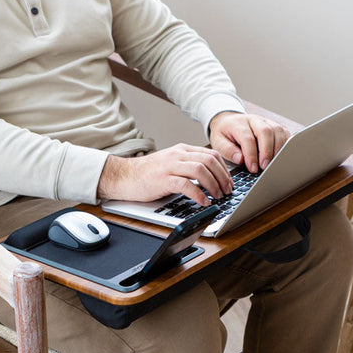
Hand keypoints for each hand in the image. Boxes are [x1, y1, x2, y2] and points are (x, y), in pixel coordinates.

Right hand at [97, 144, 232, 206]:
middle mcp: (178, 155)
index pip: (211, 154)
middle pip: (209, 161)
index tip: (229, 181)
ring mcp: (170, 166)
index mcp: (182, 150)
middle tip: (227, 191)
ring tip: (218, 197)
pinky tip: (204, 202)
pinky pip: (186, 185)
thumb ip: (188, 165)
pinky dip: (199, 194)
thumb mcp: (171, 163)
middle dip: (223, 177)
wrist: (123, 176)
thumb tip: (210, 177)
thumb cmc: (147, 174)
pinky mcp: (163, 179)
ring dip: (214, 185)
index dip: (224, 169)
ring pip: (201, 170)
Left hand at [208, 112, 289, 173]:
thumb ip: (227, 150)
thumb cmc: (225, 134)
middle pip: (265, 132)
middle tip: (265, 167)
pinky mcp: (275, 126)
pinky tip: (283, 157)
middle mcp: (254, 120)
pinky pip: (285, 133)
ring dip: (278, 149)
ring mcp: (267, 121)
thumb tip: (240, 159)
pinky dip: (286, 145)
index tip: (253, 168)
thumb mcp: (218, 142)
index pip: (247, 138)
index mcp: (238, 124)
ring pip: (278, 131)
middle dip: (267, 151)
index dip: (251, 154)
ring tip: (274, 164)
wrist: (229, 121)